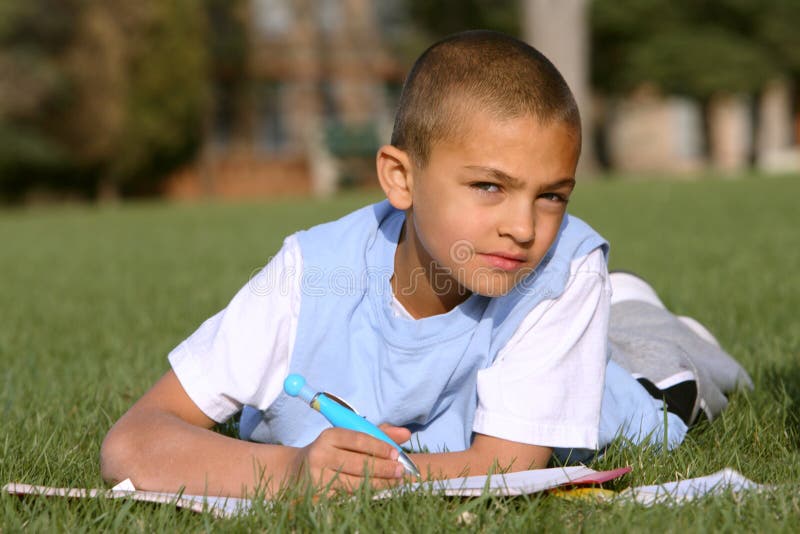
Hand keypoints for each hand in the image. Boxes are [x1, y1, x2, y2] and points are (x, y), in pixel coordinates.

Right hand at [289, 424, 411, 492]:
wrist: (295, 472)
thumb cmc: (330, 451)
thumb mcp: (347, 438)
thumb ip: (377, 433)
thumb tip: (406, 434)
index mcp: (328, 436)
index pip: (358, 439)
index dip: (379, 446)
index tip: (396, 453)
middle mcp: (320, 455)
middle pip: (358, 463)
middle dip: (383, 468)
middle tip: (401, 471)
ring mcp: (317, 478)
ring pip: (354, 483)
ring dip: (378, 483)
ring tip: (395, 482)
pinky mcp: (318, 497)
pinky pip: (347, 496)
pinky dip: (365, 494)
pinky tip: (377, 490)